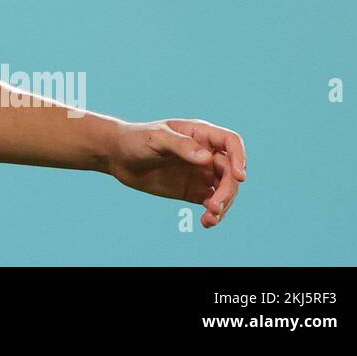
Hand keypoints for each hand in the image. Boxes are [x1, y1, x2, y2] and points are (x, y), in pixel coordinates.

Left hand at [107, 118, 246, 227]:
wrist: (117, 156)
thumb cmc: (136, 139)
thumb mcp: (156, 139)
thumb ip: (181, 146)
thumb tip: (207, 159)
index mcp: (200, 134)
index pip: (231, 143)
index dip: (240, 158)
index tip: (240, 177)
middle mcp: (205, 154)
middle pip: (230, 171)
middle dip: (228, 190)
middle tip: (214, 206)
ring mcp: (200, 173)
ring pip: (225, 190)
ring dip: (224, 205)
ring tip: (210, 218)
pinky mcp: (193, 191)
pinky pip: (212, 203)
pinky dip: (214, 214)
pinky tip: (206, 221)